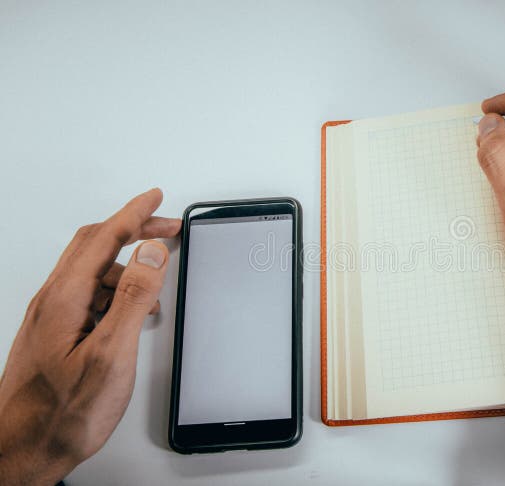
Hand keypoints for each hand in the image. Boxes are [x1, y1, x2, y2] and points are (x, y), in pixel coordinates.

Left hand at [0, 188, 180, 484]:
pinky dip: (118, 290)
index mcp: (65, 298)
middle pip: (95, 246)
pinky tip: (133, 309)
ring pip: (93, 272)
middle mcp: (55, 301)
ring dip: (128, 265)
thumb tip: (150, 252)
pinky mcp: (58, 333)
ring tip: (157, 277)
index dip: (133, 214)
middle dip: (133, 229)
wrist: (25, 447)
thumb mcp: (110, 354)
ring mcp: (54, 317)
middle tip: (165, 224)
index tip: (155, 197)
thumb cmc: (62, 412)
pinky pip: (91, 295)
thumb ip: (131, 298)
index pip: (103, 239)